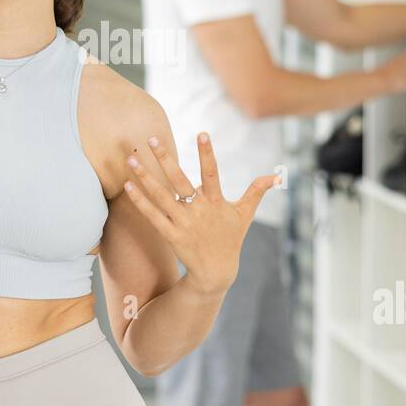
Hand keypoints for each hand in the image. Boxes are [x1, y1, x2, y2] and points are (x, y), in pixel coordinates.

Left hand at [122, 132, 278, 295]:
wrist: (216, 273)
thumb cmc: (231, 239)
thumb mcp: (245, 214)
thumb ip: (257, 191)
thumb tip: (276, 176)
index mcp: (216, 203)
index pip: (212, 173)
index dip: (207, 154)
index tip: (202, 133)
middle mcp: (199, 211)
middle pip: (179, 180)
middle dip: (165, 159)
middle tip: (151, 139)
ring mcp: (183, 223)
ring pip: (161, 196)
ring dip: (145, 177)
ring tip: (131, 159)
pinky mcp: (170, 235)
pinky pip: (152, 215)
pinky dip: (140, 200)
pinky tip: (128, 185)